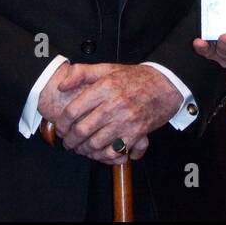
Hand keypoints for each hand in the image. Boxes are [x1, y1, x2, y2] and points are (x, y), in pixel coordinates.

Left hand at [53, 63, 178, 164]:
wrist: (165, 86)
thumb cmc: (135, 78)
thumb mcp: (107, 68)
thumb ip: (82, 73)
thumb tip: (62, 85)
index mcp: (104, 87)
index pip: (74, 110)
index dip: (62, 123)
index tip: (60, 128)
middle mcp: (114, 105)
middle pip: (82, 130)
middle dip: (70, 141)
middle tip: (67, 142)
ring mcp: (126, 121)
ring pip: (96, 144)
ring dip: (84, 150)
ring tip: (80, 148)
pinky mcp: (136, 134)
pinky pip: (115, 152)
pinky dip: (103, 156)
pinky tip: (98, 153)